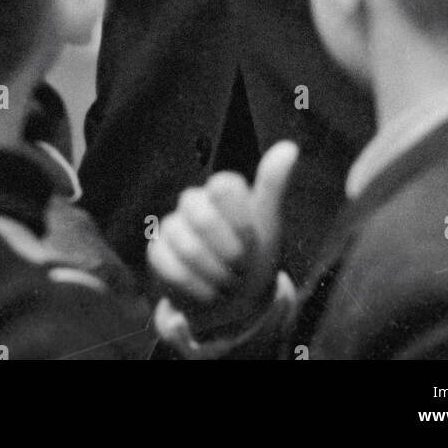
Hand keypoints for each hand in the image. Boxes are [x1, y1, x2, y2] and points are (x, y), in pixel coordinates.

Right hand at [148, 140, 298, 336]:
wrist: (236, 301)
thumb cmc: (254, 256)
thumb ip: (272, 184)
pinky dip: (197, 288)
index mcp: (221, 190)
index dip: (241, 222)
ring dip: (217, 276)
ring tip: (227, 282)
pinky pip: (171, 268)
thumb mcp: (268, 224)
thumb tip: (290, 147)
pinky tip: (208, 292)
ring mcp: (171, 226)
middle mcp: (193, 202)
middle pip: (204, 218)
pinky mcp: (157, 252)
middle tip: (241, 268)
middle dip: (230, 254)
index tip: (252, 241)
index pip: (224, 187)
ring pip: (189, 248)